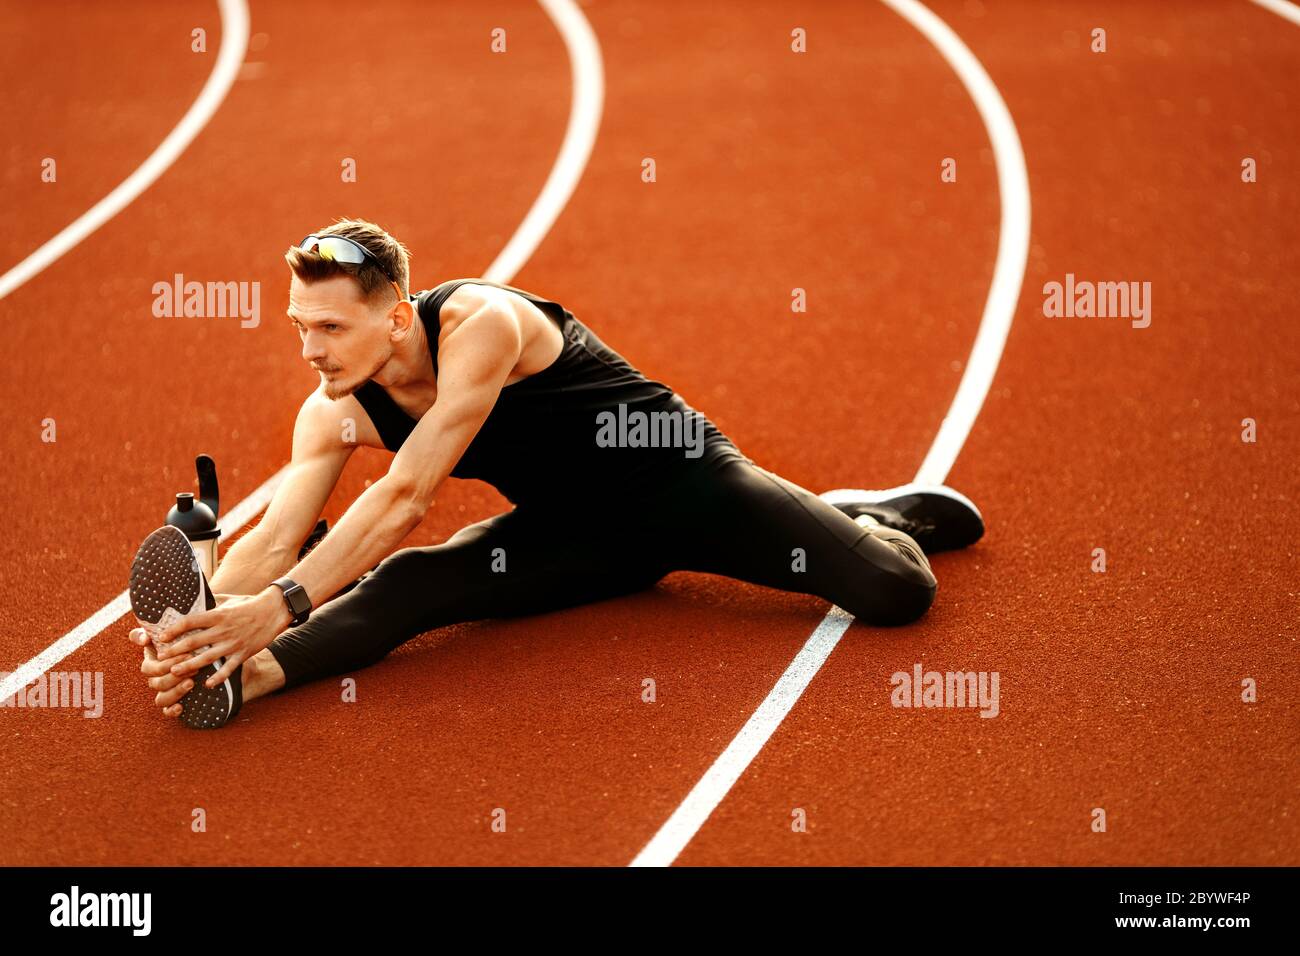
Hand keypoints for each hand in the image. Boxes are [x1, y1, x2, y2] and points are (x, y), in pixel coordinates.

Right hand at [130, 626, 194, 718]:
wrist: (196, 650)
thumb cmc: (178, 640)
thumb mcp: (167, 633)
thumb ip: (149, 633)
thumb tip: (144, 639)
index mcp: (150, 664)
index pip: (149, 669)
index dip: (165, 665)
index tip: (186, 656)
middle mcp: (155, 679)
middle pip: (157, 683)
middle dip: (175, 676)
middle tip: (194, 668)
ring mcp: (163, 691)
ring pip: (161, 698)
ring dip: (175, 692)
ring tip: (191, 683)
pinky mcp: (173, 701)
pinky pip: (166, 711)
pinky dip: (171, 711)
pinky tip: (181, 707)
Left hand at [153, 588, 291, 688]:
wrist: (274, 610)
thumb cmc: (249, 604)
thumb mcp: (228, 600)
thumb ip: (211, 601)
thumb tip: (194, 597)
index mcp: (217, 615)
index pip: (190, 622)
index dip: (174, 629)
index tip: (162, 636)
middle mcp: (223, 630)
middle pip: (194, 641)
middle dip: (175, 651)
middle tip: (161, 658)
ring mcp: (233, 643)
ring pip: (207, 657)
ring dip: (190, 665)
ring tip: (175, 671)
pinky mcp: (243, 653)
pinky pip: (229, 667)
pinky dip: (219, 676)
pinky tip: (208, 684)